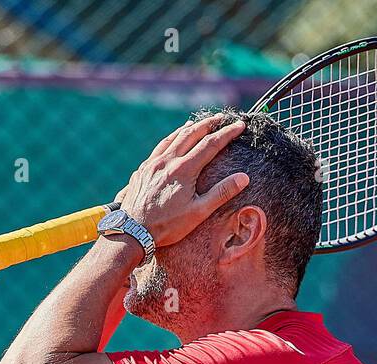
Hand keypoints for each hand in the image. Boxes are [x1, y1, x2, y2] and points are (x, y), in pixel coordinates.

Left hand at [114, 115, 250, 246]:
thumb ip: (221, 193)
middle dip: (208, 124)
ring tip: (197, 124)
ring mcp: (152, 164)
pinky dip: (170, 139)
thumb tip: (243, 178)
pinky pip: (159, 147)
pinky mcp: (142, 170)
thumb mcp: (198, 212)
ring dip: (188, 128)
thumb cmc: (168, 226)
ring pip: (172, 138)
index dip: (227, 133)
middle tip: (221, 119)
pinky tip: (172, 141)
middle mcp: (167, 161)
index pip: (210, 144)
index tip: (239, 126)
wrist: (133, 231)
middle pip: (190, 134)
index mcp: (183, 170)